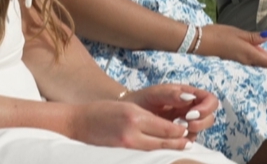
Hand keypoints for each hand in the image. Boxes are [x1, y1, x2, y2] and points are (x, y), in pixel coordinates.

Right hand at [68, 99, 192, 150]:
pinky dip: (152, 156)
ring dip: (167, 151)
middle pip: (162, 141)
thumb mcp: (127, 109)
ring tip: (178, 151)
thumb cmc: (102, 112)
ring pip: (154, 151)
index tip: (186, 131)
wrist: (77, 123)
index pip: (165, 127)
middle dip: (177, 143)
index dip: (178, 131)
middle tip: (189, 144)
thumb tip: (166, 128)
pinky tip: (158, 156)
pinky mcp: (119, 154)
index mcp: (135, 116)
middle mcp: (131, 132)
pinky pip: (141, 156)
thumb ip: (145, 118)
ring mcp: (125, 146)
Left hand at [124, 84, 217, 139]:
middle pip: (210, 117)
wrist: (128, 113)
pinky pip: (189, 140)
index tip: (190, 114)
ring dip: (193, 132)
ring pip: (201, 130)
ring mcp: (187, 123)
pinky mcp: (180, 135)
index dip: (206, 108)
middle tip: (186, 124)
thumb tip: (189, 98)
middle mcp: (191, 109)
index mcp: (188, 95)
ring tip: (177, 130)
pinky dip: (184, 141)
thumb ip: (171, 94)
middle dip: (201, 122)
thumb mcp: (155, 94)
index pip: (209, 100)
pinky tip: (172, 138)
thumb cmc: (142, 100)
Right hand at [195, 24, 266, 67]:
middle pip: (261, 65)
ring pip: (252, 64)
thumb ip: (253, 37)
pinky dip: (245, 58)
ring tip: (244, 44)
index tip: (262, 46)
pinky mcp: (231, 64)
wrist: (199, 43)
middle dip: (261, 56)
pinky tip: (237, 49)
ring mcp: (238, 65)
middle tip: (253, 43)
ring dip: (253, 56)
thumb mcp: (237, 32)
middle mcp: (245, 63)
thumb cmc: (218, 35)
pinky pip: (244, 64)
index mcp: (249, 54)